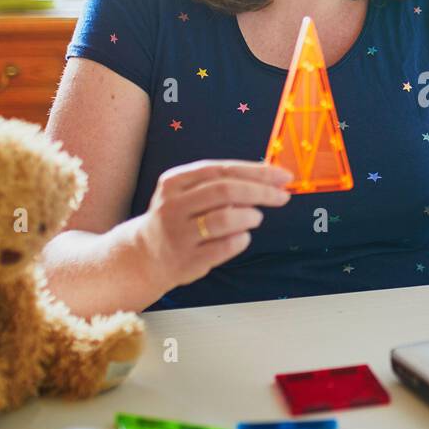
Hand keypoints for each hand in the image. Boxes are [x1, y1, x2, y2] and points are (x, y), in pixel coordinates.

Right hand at [134, 159, 293, 290]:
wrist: (145, 255)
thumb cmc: (179, 218)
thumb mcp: (189, 192)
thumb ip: (222, 182)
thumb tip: (271, 177)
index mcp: (174, 182)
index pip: (222, 170)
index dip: (257, 172)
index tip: (283, 176)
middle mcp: (173, 205)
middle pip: (226, 191)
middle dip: (261, 192)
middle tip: (281, 197)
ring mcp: (178, 233)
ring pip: (225, 218)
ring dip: (250, 216)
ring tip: (255, 218)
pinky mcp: (187, 259)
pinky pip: (226, 246)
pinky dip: (242, 239)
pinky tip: (241, 237)